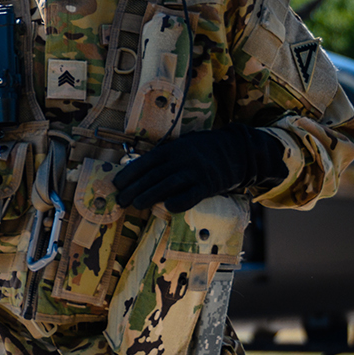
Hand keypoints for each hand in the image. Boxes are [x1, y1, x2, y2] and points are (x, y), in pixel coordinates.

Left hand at [115, 125, 285, 211]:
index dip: (129, 174)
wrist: (237, 150)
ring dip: (149, 196)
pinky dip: (179, 202)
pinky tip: (167, 208)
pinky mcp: (209, 185)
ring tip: (135, 205)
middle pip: (153, 175)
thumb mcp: (182, 146)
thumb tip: (135, 171)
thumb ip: (163, 158)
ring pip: (168, 185)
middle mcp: (182, 158)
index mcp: (172, 148)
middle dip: (134, 189)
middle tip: (121, 200)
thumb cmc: (202, 151)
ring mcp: (196, 171)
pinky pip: (192, 195)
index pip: (145, 162)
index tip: (116, 185)